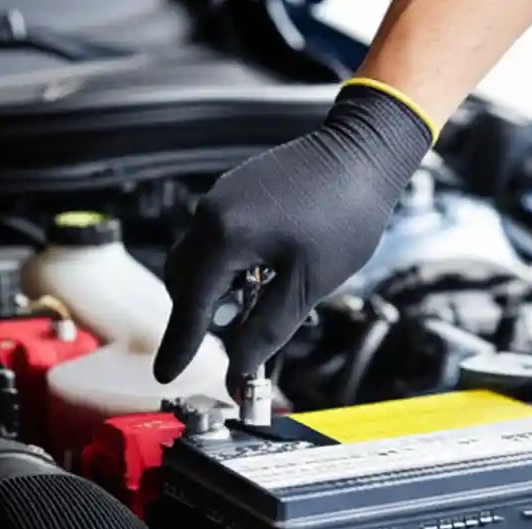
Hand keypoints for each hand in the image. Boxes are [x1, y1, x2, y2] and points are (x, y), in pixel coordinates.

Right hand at [153, 83, 431, 386]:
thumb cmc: (346, 213)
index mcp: (225, 236)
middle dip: (198, 318)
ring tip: (256, 307)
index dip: (179, 345)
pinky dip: (227, 267)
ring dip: (216, 292)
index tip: (166, 373)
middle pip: (184, 283)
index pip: (190, 306)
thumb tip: (240, 373)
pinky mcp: (234, 191)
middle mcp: (212, 214)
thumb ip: (267, 332)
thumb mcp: (307, 285)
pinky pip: (214, 239)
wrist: (365, 150)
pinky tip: (262, 276)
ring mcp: (221, 198)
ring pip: (198, 261)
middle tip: (228, 346)